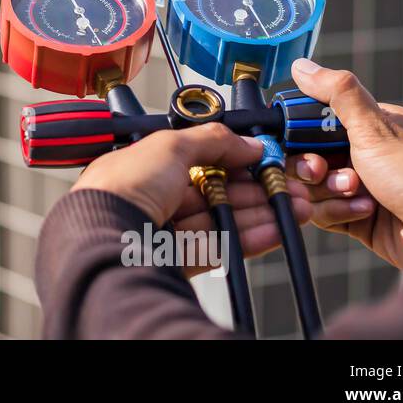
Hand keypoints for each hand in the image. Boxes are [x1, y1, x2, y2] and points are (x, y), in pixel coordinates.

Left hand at [73, 123, 312, 277]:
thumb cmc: (121, 189)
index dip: (233, 160)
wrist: (107, 238)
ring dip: (260, 213)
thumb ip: (212, 141)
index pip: (198, 161)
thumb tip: (246, 142)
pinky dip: (249, 238)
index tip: (264, 160)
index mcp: (144, 168)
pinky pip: (219, 246)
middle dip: (255, 189)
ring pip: (221, 220)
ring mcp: (164, 232)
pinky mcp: (176, 261)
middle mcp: (152, 199)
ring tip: (295, 208)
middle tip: (288, 187)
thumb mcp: (169, 146)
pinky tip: (275, 229)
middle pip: (214, 192)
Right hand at [284, 58, 402, 270]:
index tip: (303, 146)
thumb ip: (338, 95)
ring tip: (358, 194)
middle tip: (326, 172)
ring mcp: (355, 187)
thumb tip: (302, 66)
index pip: (310, 124)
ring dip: (330, 193)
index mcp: (364, 126)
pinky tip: (365, 212)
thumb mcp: (375, 129)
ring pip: (310, 189)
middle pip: (304, 158)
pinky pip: (322, 213)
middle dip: (313, 170)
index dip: (298, 137)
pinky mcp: (354, 217)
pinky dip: (339, 213)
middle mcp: (358, 154)